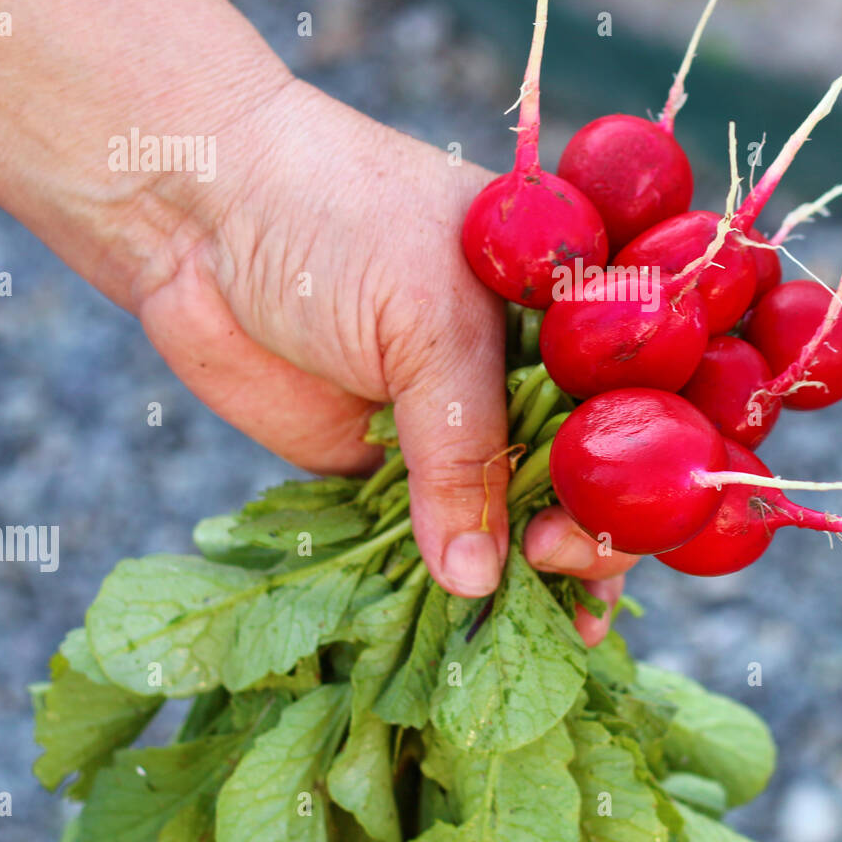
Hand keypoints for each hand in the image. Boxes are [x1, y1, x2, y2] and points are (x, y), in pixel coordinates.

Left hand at [135, 78, 635, 641]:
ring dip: (531, 574)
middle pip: (583, 471)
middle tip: (562, 569)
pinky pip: (427, 534)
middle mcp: (518, 370)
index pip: (633, 400)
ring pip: (511, 514)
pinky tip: (472, 625)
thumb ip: (466, 449)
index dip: (645, 465)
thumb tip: (481, 577)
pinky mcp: (381, 463)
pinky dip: (448, 580)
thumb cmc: (337, 220)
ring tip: (551, 630)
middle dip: (590, 530)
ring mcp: (449, 422)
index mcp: (559, 309)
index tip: (628, 519)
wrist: (197, 210)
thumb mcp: (430, 321)